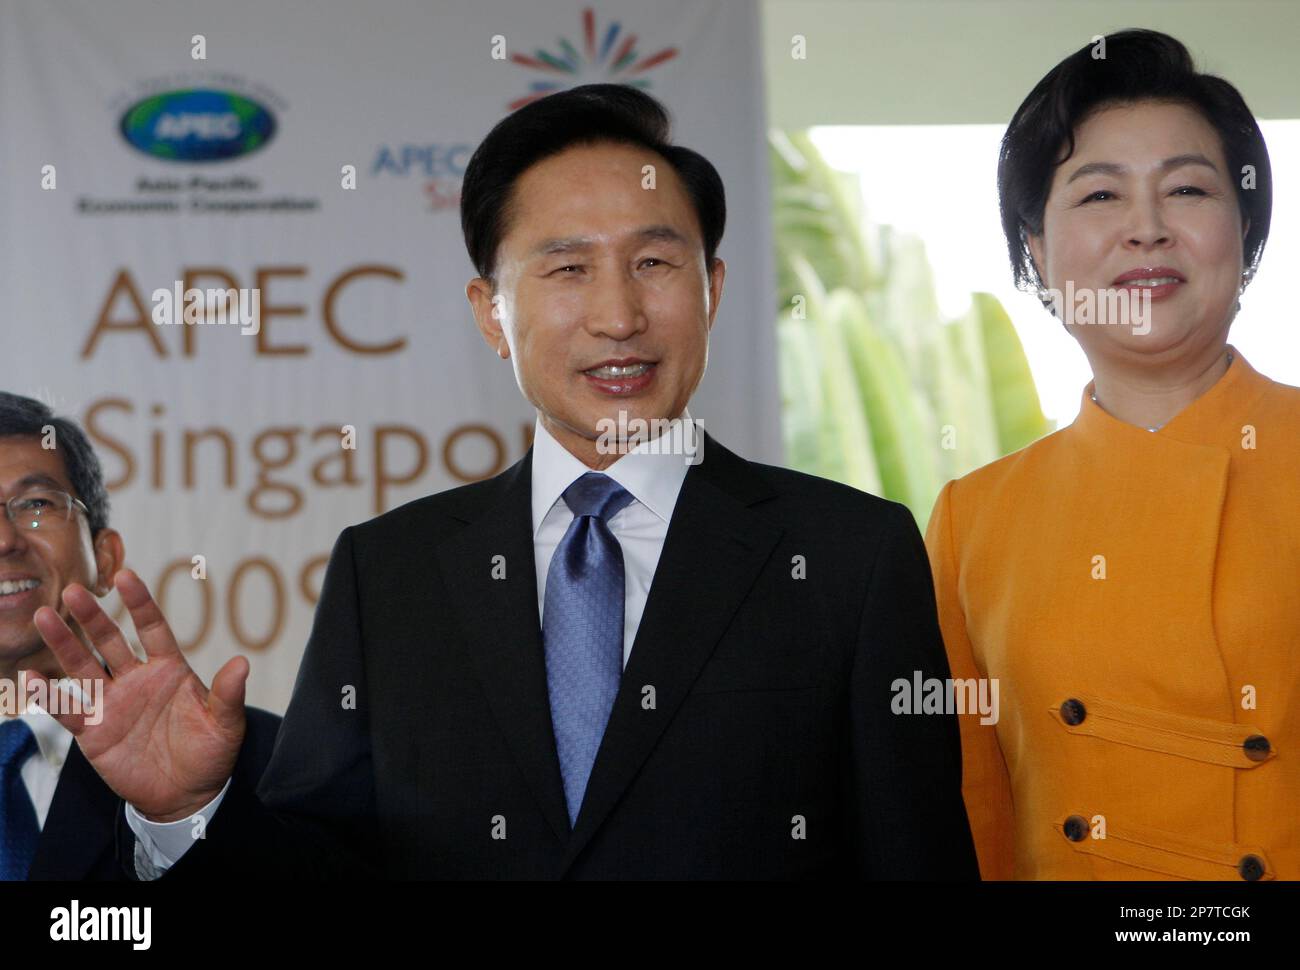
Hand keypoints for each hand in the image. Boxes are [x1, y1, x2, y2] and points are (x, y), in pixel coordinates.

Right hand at [32, 569, 247, 821]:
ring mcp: (113, 703)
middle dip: (92, 616)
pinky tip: (33, 678)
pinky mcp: (94, 732)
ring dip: (64, 643)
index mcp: (169, 669)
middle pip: (109, 640)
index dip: (139, 603)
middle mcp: (136, 679)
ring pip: (82, 667)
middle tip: (72, 590)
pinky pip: (68, 710)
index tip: (124, 575)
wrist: (187, 795)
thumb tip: (242, 662)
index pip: (152, 628)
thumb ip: (228, 694)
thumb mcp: (226, 724)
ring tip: (45, 617)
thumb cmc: (210, 753)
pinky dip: (50, 696)